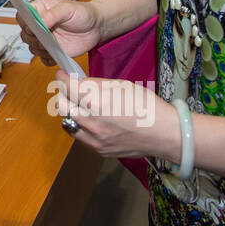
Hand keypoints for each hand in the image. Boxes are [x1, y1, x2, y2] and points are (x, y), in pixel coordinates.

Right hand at [17, 0, 103, 64]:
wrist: (96, 27)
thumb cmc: (82, 13)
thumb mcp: (67, 9)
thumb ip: (52, 15)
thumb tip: (39, 22)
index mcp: (39, 10)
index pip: (22, 15)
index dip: (24, 22)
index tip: (31, 27)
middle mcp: (39, 25)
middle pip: (24, 34)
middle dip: (32, 39)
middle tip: (43, 40)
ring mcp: (45, 39)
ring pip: (32, 48)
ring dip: (40, 50)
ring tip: (53, 47)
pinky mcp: (52, 51)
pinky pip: (44, 59)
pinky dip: (48, 60)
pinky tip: (56, 56)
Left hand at [48, 70, 176, 160]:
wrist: (164, 134)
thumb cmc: (146, 106)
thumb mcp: (120, 85)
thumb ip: (95, 85)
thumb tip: (79, 82)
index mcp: (96, 101)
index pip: (66, 87)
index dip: (62, 78)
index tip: (63, 75)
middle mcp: (90, 121)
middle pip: (60, 105)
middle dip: (63, 94)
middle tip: (71, 90)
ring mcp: (93, 139)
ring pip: (66, 122)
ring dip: (70, 112)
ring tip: (82, 106)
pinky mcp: (98, 150)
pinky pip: (79, 136)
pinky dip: (80, 126)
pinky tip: (92, 121)